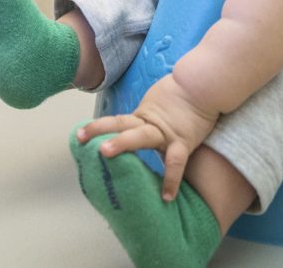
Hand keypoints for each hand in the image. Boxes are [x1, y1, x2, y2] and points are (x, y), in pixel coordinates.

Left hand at [75, 73, 218, 198]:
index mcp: (144, 116)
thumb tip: (141, 124)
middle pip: (120, 124)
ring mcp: (165, 133)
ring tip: (104, 153)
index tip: (79, 135)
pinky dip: (171, 179)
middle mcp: (150, 124)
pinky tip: (166, 197)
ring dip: (121, 143)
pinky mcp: (183, 141)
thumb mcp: (161, 101)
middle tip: (80, 137)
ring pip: (139, 136)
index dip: (98, 126)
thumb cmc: (185, 92)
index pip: (118, 122)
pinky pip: (175, 161)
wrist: (203, 85)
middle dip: (100, 129)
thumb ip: (150, 114)